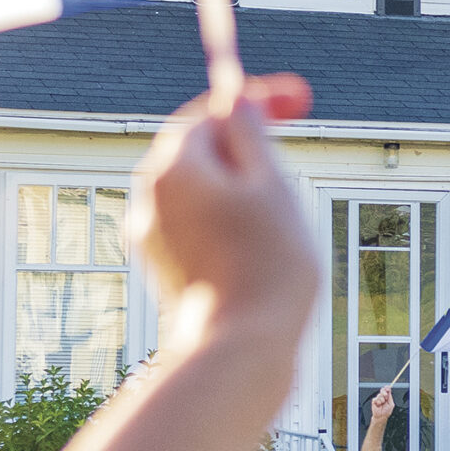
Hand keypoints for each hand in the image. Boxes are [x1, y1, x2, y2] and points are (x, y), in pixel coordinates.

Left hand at [131, 74, 318, 343]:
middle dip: (246, 146)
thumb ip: (251, 133)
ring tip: (282, 220)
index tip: (300, 100)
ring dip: (238, 189)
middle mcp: (149, 196)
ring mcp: (151, 236)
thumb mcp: (271, 184)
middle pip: (201, 148)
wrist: (240, 351)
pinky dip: (226, 224)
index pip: (213, 111)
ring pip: (201, 191)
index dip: (259, 99)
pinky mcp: (162, 270)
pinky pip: (196, 227)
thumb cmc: (266, 267)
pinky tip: (259, 250)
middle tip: (292, 152)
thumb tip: (236, 101)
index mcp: (173, 165)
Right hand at [370, 384, 394, 421]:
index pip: (387, 391)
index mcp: (387, 397)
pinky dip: (378, 402)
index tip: (387, 387)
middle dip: (384, 392)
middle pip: (382, 390)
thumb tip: (389, 391)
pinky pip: (375, 398)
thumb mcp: (391, 404)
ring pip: (379, 395)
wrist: (381, 416)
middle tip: (385, 395)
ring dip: (382, 399)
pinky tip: (379, 405)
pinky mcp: (374, 401)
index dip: (387, 388)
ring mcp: (378, 399)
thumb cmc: (386, 411)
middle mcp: (382, 397)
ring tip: (382, 404)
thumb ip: (390, 397)